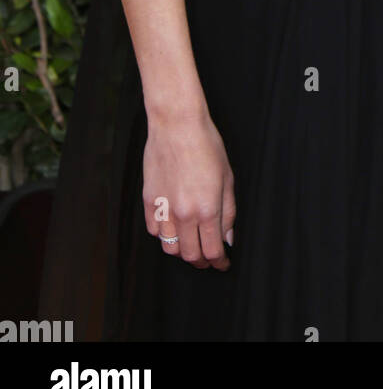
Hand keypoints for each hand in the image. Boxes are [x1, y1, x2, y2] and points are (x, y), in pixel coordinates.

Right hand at [143, 112, 235, 269]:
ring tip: (192, 244)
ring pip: (170, 248)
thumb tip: (228, 238)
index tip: (223, 263)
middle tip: (210, 258)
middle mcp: (183, 214)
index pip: (212, 251)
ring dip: (182, 251)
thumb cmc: (206, 146)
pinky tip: (174, 228)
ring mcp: (163, 209)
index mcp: (207, 209)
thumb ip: (228, 211)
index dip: (219, 262)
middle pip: (190, 255)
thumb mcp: (227, 178)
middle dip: (203, 261)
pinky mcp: (148, 201)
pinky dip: (165, 236)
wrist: (177, 125)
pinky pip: (154, 231)